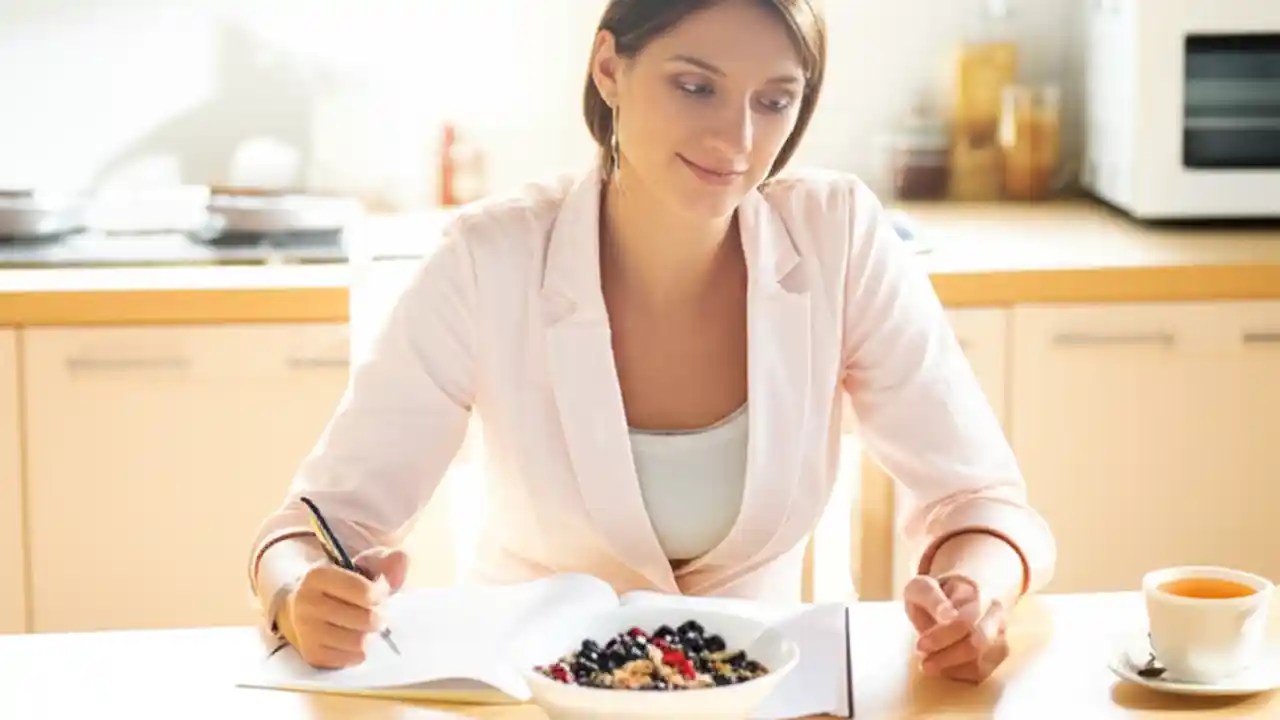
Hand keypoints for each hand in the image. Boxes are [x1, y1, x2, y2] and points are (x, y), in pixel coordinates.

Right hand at [277, 547, 409, 668]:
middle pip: (367, 619)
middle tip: (374, 612)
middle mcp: (307, 603)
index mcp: (319, 576)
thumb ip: (386, 561)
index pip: (366, 592)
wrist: (305, 610)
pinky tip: (352, 639)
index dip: (381, 594)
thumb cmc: (341, 586)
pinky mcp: (311, 655)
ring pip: (360, 642)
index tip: (378, 592)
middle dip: (378, 616)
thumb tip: (401, 560)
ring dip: (369, 635)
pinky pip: (352, 658)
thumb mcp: (362, 565)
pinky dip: (359, 651)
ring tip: (363, 626)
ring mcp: (306, 632)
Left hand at [903, 573, 1009, 683]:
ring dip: (952, 668)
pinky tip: (943, 668)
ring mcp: (1001, 633)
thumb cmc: (934, 592)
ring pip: (983, 661)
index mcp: (976, 591)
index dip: (942, 637)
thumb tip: (948, 616)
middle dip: (948, 657)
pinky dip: (959, 674)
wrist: (952, 594)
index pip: (965, 621)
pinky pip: (983, 672)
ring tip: (930, 664)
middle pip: (980, 643)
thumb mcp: (923, 586)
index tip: (920, 644)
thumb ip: (933, 598)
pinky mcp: (998, 652)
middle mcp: (995, 612)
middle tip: (924, 662)